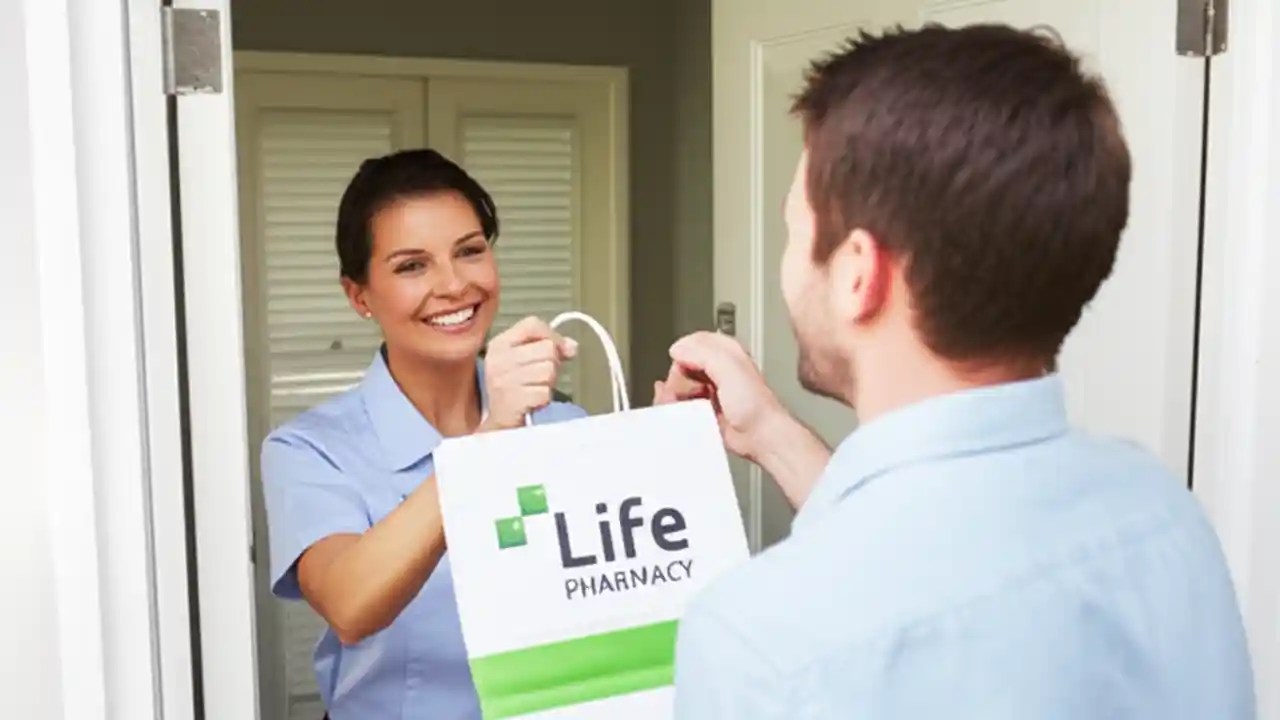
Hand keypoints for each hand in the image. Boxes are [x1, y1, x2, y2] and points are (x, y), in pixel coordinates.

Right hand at [478, 316, 576, 430]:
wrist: (499, 423)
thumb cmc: (514, 389)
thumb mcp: (523, 360)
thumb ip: (548, 347)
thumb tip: (572, 346)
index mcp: (500, 344)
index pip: (532, 325)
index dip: (552, 336)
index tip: (559, 349)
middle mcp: (499, 359)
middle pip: (547, 348)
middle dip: (552, 364)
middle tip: (540, 377)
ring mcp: (504, 380)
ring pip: (549, 370)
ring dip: (548, 383)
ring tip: (535, 388)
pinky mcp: (514, 400)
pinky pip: (545, 392)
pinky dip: (544, 398)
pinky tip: (533, 401)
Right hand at [656, 332, 788, 460]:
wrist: (759, 436)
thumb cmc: (754, 406)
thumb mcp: (729, 367)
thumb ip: (703, 353)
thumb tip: (678, 349)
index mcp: (727, 352)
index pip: (695, 341)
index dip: (683, 352)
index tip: (681, 366)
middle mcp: (720, 369)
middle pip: (684, 364)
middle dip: (677, 375)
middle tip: (683, 387)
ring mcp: (713, 389)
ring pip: (682, 383)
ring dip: (675, 392)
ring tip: (681, 401)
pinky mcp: (707, 407)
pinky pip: (684, 402)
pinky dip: (677, 405)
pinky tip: (681, 409)